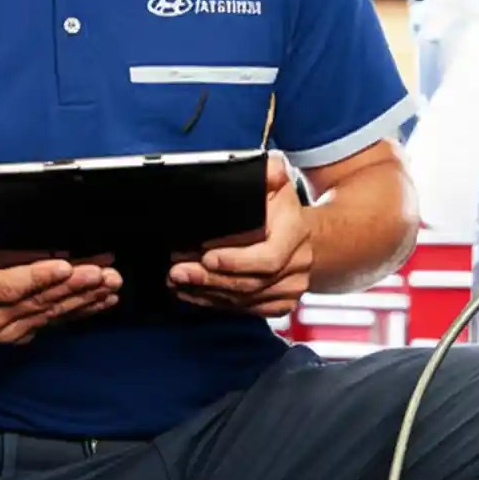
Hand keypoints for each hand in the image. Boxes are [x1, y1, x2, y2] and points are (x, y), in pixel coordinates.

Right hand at [0, 220, 121, 344]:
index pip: (9, 286)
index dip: (39, 277)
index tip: (67, 267)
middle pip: (38, 300)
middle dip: (74, 286)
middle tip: (102, 272)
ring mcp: (6, 332)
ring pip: (52, 312)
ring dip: (85, 298)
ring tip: (110, 283)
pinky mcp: (22, 335)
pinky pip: (55, 321)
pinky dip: (82, 309)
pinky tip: (104, 299)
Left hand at [168, 155, 312, 316]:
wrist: (301, 233)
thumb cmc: (278, 206)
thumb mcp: (274, 182)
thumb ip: (269, 173)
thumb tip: (271, 169)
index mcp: (296, 232)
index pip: (268, 256)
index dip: (235, 261)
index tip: (204, 257)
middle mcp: (299, 262)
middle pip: (253, 283)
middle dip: (210, 279)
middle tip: (177, 271)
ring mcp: (293, 287)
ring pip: (246, 299)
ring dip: (208, 292)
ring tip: (178, 281)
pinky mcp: (283, 303)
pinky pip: (247, 310)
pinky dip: (217, 303)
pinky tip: (194, 294)